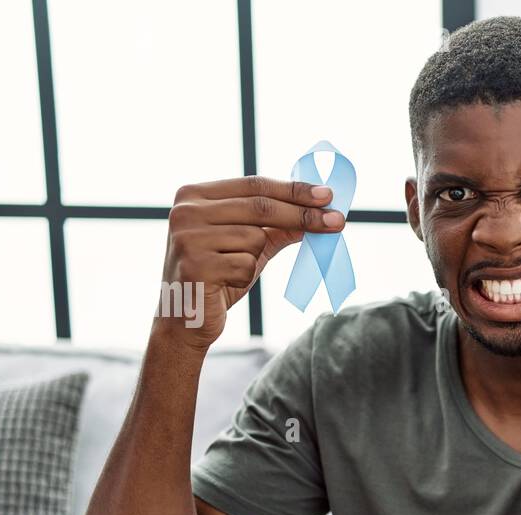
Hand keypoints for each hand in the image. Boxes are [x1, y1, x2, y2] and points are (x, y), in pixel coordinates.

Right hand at [155, 176, 345, 349]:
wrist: (182, 323)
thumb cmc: (217, 280)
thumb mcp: (247, 247)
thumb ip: (276, 228)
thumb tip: (319, 213)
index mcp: (193, 196)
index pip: (255, 185)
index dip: (294, 190)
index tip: (329, 196)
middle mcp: (185, 211)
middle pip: (261, 206)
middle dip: (304, 214)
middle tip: (338, 220)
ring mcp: (188, 237)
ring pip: (255, 238)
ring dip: (255, 259)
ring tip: (230, 271)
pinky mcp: (195, 265)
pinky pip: (246, 265)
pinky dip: (244, 277)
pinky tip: (223, 284)